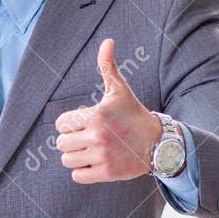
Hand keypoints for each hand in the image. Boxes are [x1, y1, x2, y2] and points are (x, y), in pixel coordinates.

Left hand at [53, 38, 163, 183]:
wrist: (158, 143)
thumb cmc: (133, 114)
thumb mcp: (120, 91)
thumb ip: (108, 67)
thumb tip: (107, 41)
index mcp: (96, 115)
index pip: (61, 124)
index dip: (70, 124)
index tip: (84, 124)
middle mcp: (97, 136)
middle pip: (60, 144)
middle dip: (71, 141)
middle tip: (87, 138)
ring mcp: (101, 156)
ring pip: (67, 160)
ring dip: (75, 156)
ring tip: (91, 150)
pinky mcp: (106, 173)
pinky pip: (77, 176)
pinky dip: (82, 171)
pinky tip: (95, 162)